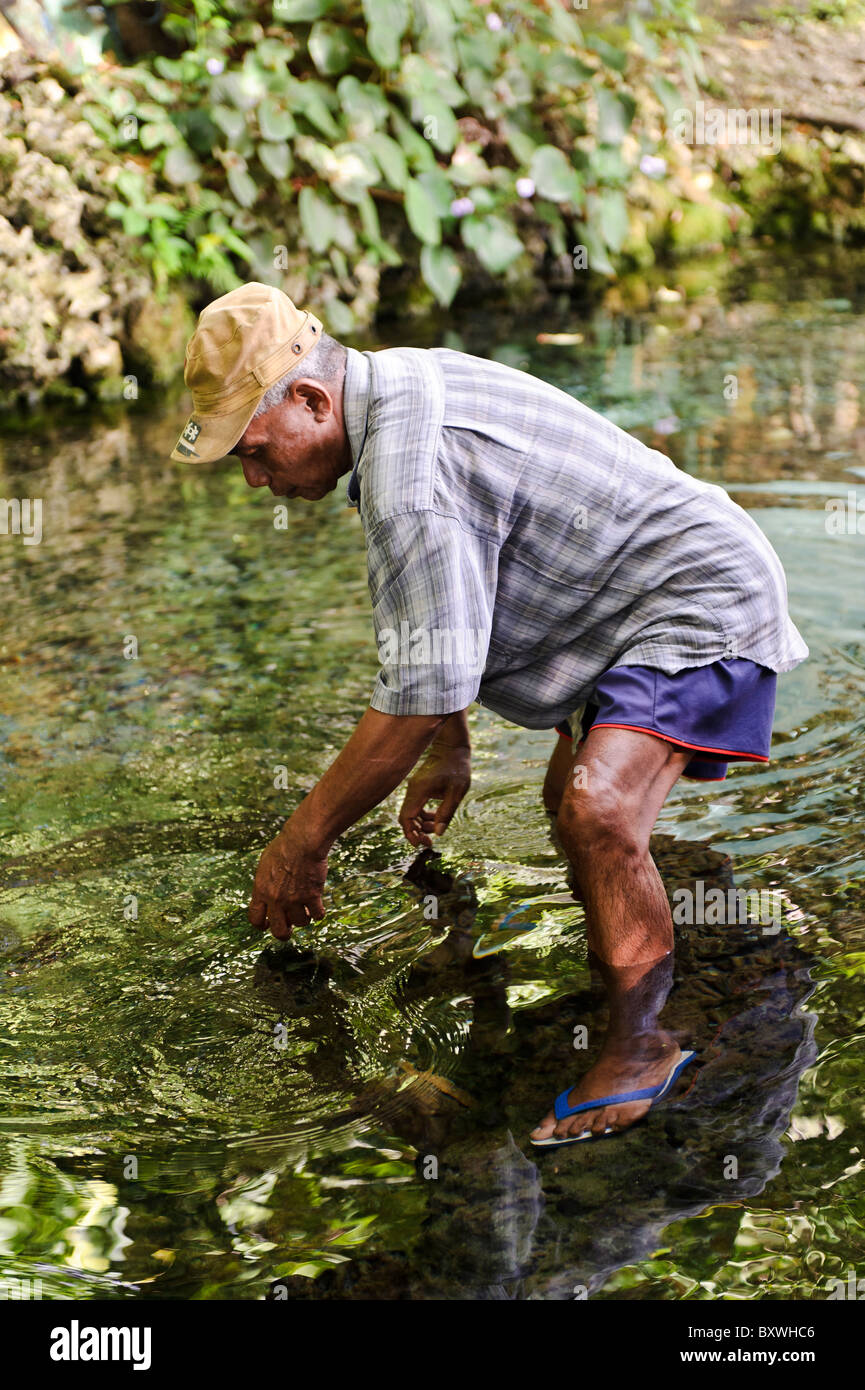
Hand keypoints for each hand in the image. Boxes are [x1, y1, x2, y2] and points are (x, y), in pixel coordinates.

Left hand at [248, 823, 327, 940]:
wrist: (302, 841)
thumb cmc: (284, 847)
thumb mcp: (264, 865)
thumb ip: (264, 884)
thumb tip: (265, 896)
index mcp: (261, 890)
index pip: (255, 918)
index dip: (262, 925)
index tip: (268, 924)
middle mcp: (276, 899)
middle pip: (278, 930)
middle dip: (284, 933)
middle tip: (289, 929)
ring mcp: (294, 899)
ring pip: (301, 923)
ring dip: (304, 918)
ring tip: (307, 909)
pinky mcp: (312, 896)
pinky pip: (317, 915)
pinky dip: (319, 913)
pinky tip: (319, 907)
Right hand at [398, 746, 470, 848]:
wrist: (452, 748)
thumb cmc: (457, 768)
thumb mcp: (457, 792)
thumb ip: (447, 812)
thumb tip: (439, 833)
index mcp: (420, 790)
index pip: (407, 817)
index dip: (411, 833)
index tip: (421, 844)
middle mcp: (413, 790)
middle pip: (406, 818)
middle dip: (415, 832)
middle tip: (429, 842)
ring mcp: (414, 789)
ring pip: (410, 814)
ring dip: (420, 825)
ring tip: (436, 829)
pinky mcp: (418, 788)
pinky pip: (415, 807)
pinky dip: (423, 816)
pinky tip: (435, 819)